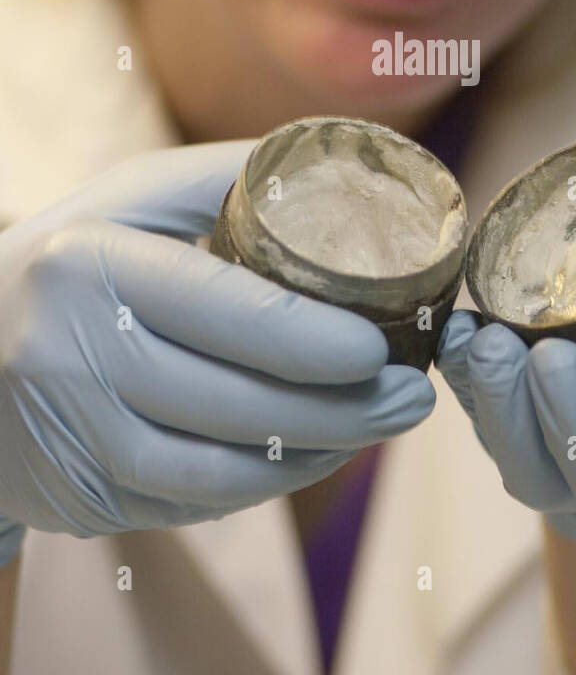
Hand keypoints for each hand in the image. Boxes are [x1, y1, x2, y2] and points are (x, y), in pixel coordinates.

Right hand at [0, 142, 433, 565]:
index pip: (222, 311)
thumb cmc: (75, 256)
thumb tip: (342, 170)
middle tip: (408, 399)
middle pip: (230, 404)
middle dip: (340, 411)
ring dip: (311, 459)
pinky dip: (258, 488)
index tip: (380, 349)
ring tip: (375, 431)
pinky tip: (307, 458)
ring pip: (214, 472)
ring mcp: (67, 438)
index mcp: (89, 264)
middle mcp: (68, 355)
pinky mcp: (75, 495)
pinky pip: (188, 504)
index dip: (311, 341)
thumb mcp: (129, 198)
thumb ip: (227, 180)